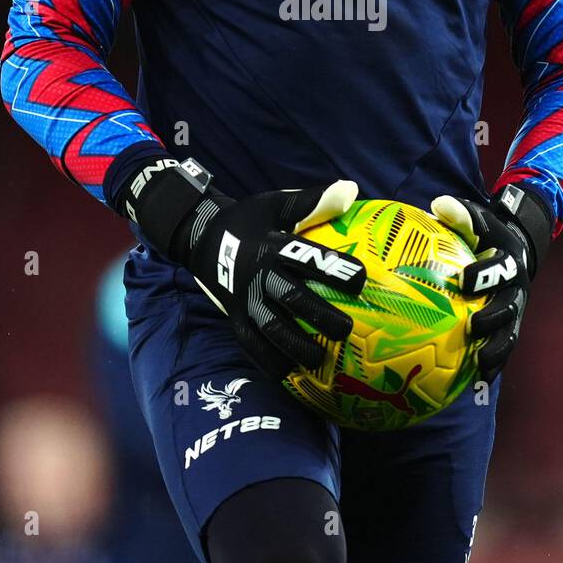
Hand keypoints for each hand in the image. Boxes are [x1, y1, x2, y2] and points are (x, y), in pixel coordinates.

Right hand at [175, 179, 366, 381]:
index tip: (362, 280)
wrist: (200, 237)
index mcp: (272, 247)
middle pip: (292, 299)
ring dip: (296, 346)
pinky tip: (291, 373)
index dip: (334, 269)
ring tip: (320, 360)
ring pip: (271, 328)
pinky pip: (252, 345)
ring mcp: (245, 300)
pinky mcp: (235, 318)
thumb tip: (351, 189)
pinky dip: (270, 361)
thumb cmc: (249, 221)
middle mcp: (259, 276)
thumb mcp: (276, 204)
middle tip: (345, 330)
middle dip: (319, 316)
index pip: (307, 258)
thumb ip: (312, 201)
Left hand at [431, 193, 533, 384]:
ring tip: (479, 363)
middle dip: (493, 317)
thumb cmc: (487, 234)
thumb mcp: (478, 220)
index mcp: (507, 262)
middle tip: (472, 325)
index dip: (483, 273)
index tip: (463, 279)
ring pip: (510, 333)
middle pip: (508, 306)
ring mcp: (515, 310)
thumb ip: (460, 214)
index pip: (498, 268)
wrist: (518, 248)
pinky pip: (504, 349)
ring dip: (496, 348)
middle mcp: (515, 288)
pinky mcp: (510, 326)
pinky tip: (475, 378)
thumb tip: (438, 204)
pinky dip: (493, 364)